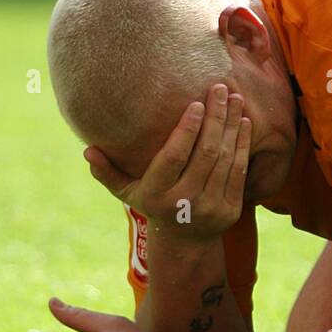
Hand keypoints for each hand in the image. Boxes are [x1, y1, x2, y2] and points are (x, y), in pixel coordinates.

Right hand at [85, 82, 249, 240]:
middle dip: (214, 118)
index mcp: (156, 194)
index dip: (186, 130)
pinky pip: (239, 170)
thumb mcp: (126, 192)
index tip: (196, 103)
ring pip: (224, 159)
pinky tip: (243, 121)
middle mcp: (184, 202)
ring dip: (231, 125)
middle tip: (219, 89)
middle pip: (204, 153)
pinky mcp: (230, 209)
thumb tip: (88, 150)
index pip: (173, 157)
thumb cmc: (153, 204)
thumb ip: (107, 171)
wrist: (185, 242)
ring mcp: (210, 207)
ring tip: (234, 98)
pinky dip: (242, 144)